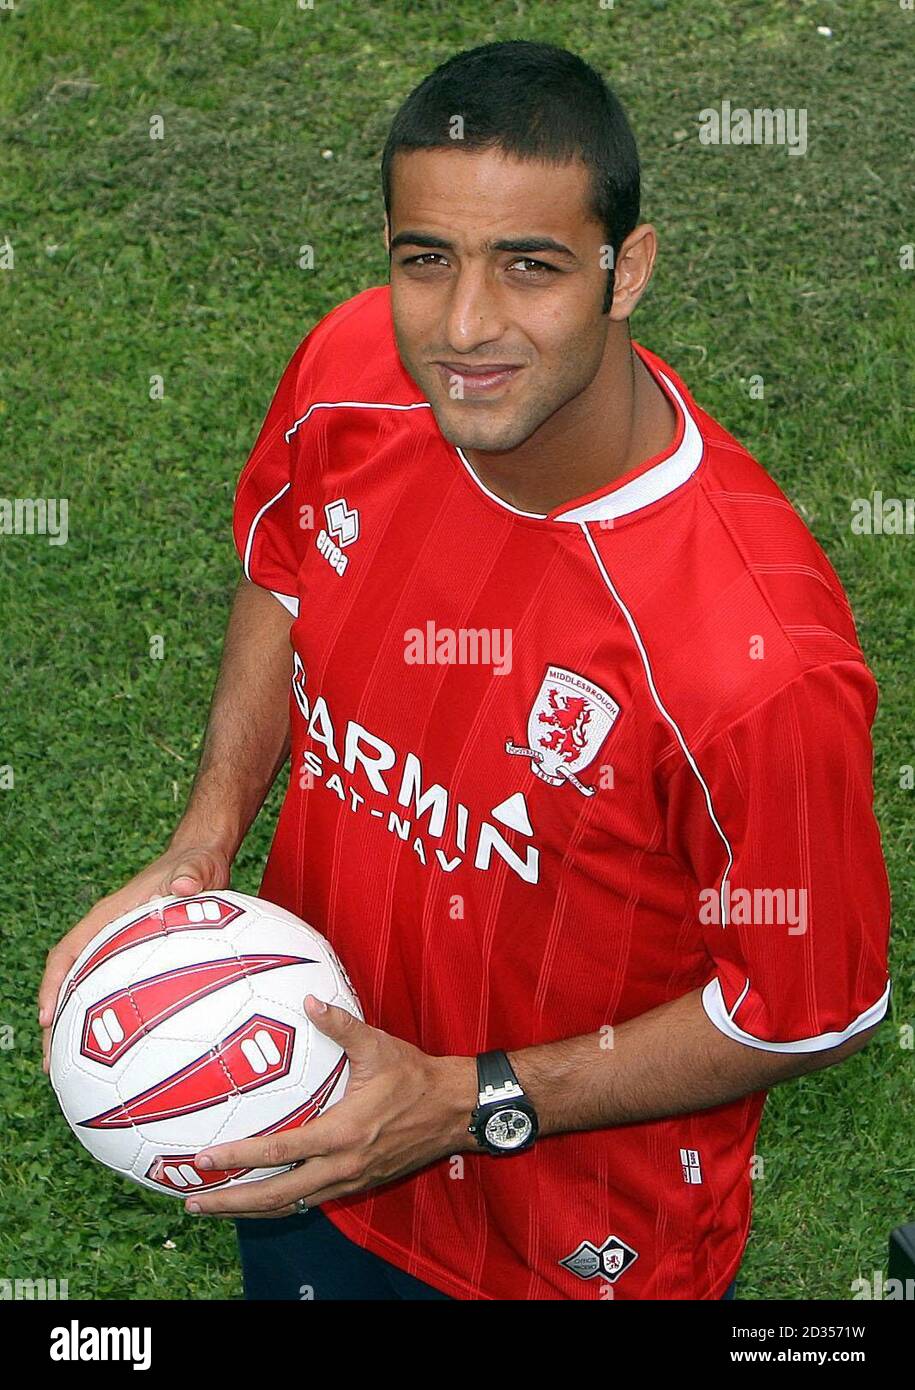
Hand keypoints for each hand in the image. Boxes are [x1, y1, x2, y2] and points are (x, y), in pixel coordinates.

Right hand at [38, 840, 231, 1071]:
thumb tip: (186, 885)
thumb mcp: (197, 867)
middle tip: (54, 1069)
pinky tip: (128, 1058)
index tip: (47, 1021)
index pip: (69, 952)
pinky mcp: (140, 963)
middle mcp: (109, 936)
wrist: (204, 860)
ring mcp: (122, 951)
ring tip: (77, 1079)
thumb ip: (191, 875)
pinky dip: (114, 1025)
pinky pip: (118, 996)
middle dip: (57, 1026)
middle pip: (71, 983)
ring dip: (80, 1032)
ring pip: (90, 995)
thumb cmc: (197, 864)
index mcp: (110, 916)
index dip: (54, 985)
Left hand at [185, 997, 478, 1218]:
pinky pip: (310, 1200)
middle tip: (192, 1200)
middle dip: (231, 1201)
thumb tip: (310, 1000)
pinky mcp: (357, 1184)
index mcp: (342, 1135)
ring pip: (292, 1205)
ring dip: (252, 1209)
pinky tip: (261, 1197)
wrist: (454, 1111)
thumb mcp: (378, 1046)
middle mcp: (341, 1167)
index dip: (238, 1156)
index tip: (203, 1159)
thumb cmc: (415, 1077)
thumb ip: (341, 1024)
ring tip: (216, 1206)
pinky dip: (281, 1203)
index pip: (278, 1151)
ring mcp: (349, 1181)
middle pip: (276, 1196)